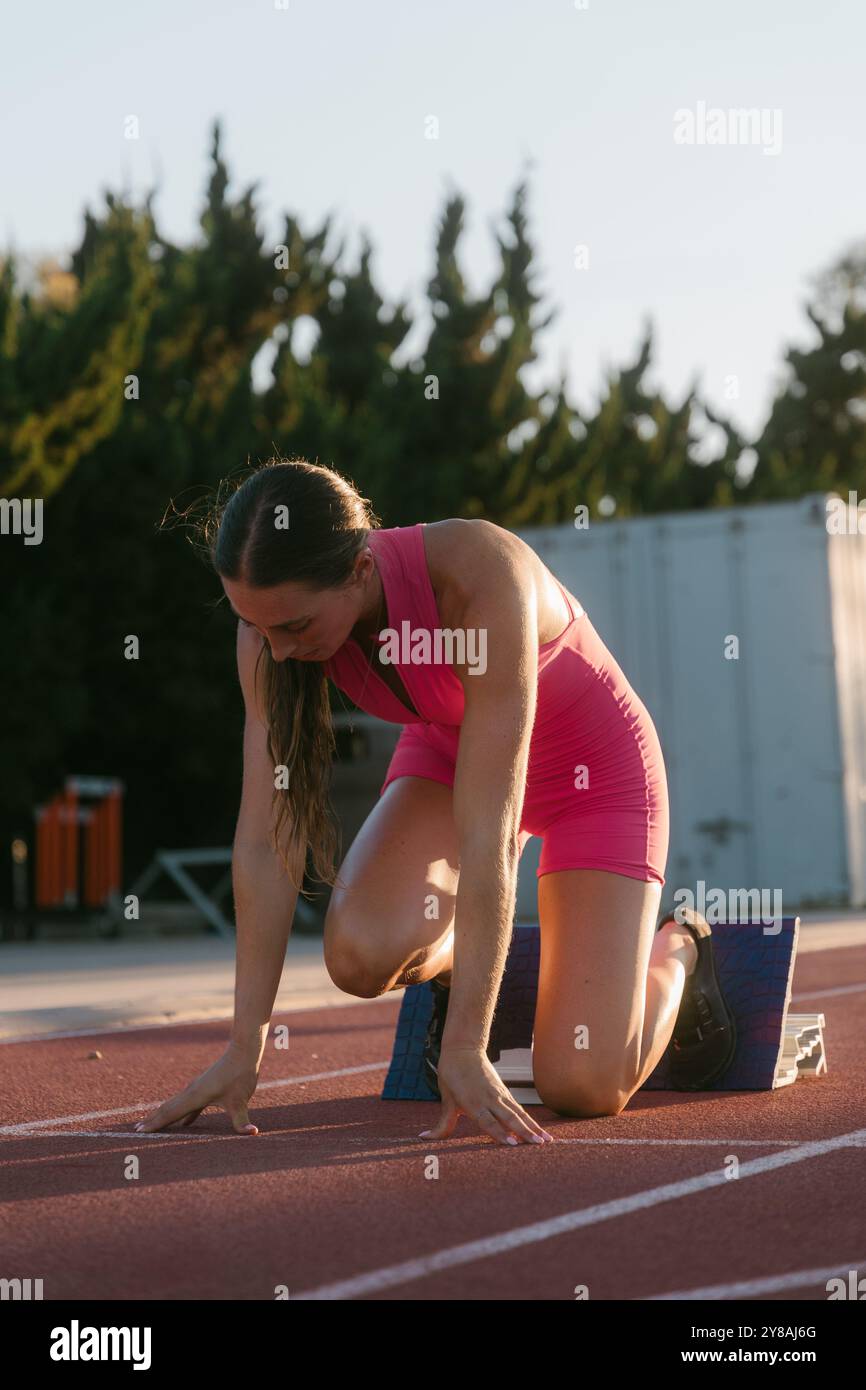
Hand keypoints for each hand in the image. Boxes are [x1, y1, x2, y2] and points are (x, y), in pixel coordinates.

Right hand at [133, 1041, 262, 1134]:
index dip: (155, 1123)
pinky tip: (184, 1123)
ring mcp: (197, 1089)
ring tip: (151, 1125)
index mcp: (195, 1096)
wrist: (243, 1051)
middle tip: (135, 1131)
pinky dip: (181, 1113)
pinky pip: (188, 1104)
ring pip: (176, 1105)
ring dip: (163, 1115)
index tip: (139, 1131)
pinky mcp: (205, 1088)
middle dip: (152, 1120)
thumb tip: (251, 1133)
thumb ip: (241, 1120)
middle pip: (167, 1108)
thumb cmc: (240, 1074)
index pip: (170, 1113)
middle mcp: (191, 1091)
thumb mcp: (241, 1100)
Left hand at [419, 1046, 554, 1145]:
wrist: (464, 1048)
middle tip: (539, 1145)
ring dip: (533, 1127)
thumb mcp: (446, 1099)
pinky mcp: (504, 1092)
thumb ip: (442, 1124)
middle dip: (525, 1132)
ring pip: (518, 1113)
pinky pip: (518, 1108)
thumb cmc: (452, 1075)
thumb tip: (423, 1138)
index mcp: (473, 1103)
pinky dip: (529, 1120)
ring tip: (546, 1141)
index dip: (499, 1133)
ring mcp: (499, 1095)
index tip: (512, 1144)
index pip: (488, 1121)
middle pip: (510, 1118)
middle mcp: (489, 1099)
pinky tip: (539, 1131)